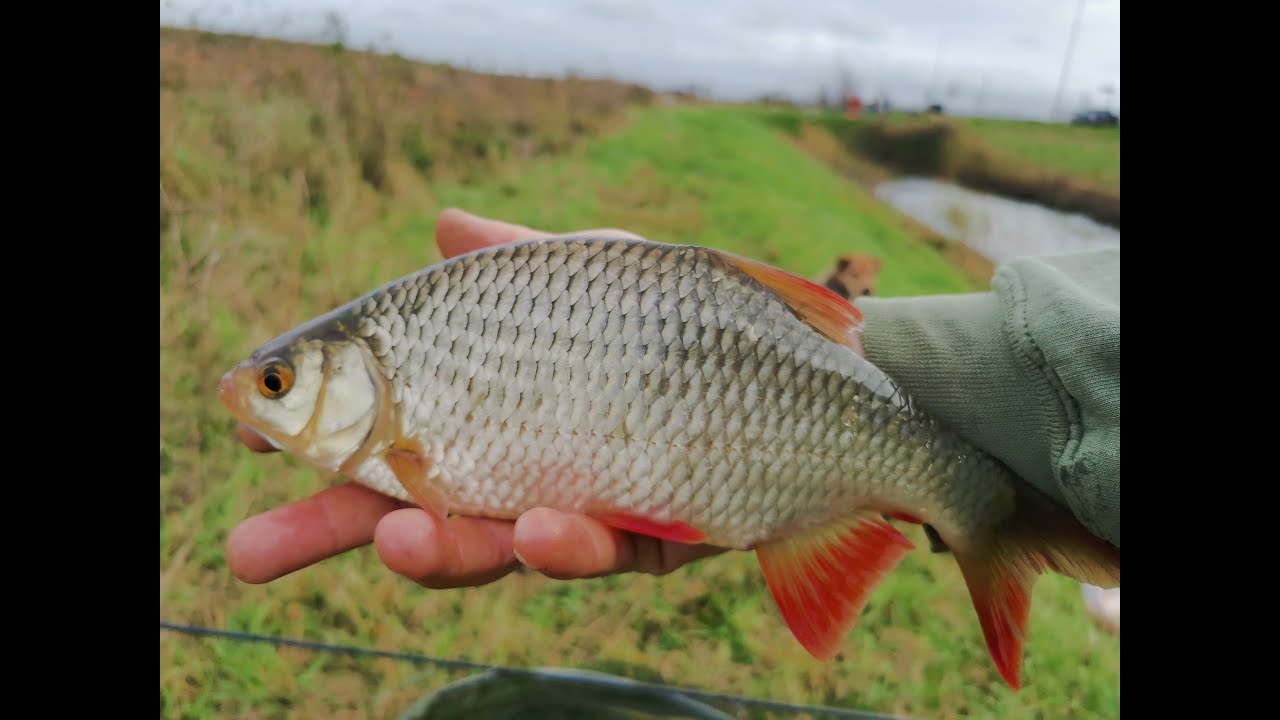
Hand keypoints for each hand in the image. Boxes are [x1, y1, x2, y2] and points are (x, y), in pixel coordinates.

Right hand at [226, 208, 727, 587]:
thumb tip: (443, 224)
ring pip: (499, 545)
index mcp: (498, 407)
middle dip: (335, 530)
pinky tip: (544, 524)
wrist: (811, 367)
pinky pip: (604, 549)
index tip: (251, 438)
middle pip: (416, 506)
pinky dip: (569, 541)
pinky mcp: (654, 539)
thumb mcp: (603, 275)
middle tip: (252, 550)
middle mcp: (528, 465)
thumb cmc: (692, 316)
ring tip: (402, 544)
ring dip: (445, 551)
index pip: (392, 427)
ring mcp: (587, 508)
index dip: (323, 438)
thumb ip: (524, 260)